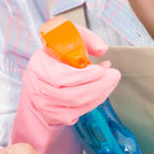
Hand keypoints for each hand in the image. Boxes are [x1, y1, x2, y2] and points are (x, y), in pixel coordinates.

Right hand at [11, 26, 120, 151]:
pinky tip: (103, 89)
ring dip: (100, 92)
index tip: (100, 70)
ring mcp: (47, 105)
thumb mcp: (67, 37)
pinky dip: (96, 100)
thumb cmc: (56, 54)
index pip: (59, 77)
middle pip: (71, 94)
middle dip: (98, 85)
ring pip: (78, 104)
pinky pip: (80, 111)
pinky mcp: (57, 115)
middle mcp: (39, 88)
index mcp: (39, 67)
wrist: (42, 77)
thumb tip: (102, 50)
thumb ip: (86, 38)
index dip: (82, 76)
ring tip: (111, 80)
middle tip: (114, 75)